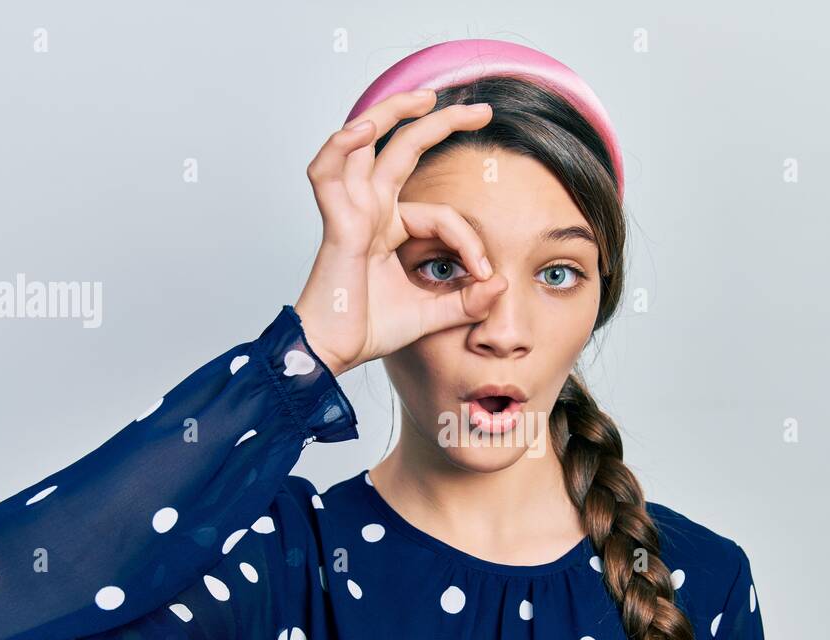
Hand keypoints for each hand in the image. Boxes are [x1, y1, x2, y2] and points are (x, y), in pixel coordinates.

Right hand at [293, 88, 508, 376]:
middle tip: (482, 110)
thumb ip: (467, 300)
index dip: (470, 240)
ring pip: (365, 143)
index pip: (442, 215)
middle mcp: (369, 211)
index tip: (486, 275)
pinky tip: (364, 130)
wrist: (332, 353)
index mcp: (389, 228)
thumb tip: (503, 283)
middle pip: (403, 149)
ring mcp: (350, 211)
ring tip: (426, 95)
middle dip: (440, 123)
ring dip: (390, 113)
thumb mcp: (432, 313)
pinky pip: (327, 172)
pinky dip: (340, 146)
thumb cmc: (368, 331)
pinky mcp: (335, 223)